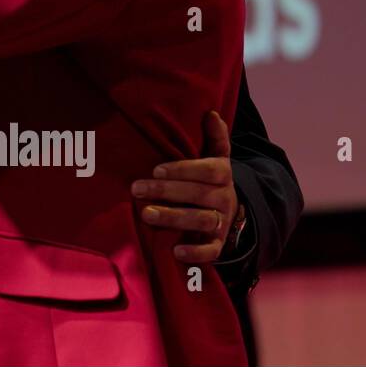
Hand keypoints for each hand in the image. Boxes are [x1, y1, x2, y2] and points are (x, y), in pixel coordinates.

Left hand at [134, 111, 239, 263]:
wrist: (228, 211)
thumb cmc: (208, 179)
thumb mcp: (214, 157)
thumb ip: (214, 137)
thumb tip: (210, 113)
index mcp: (222, 174)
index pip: (209, 170)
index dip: (183, 169)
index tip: (156, 170)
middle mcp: (224, 198)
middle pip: (199, 194)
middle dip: (166, 192)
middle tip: (136, 189)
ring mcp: (221, 222)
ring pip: (202, 220)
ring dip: (174, 217)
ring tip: (147, 214)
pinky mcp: (217, 244)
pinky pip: (211, 251)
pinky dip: (196, 253)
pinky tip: (176, 250)